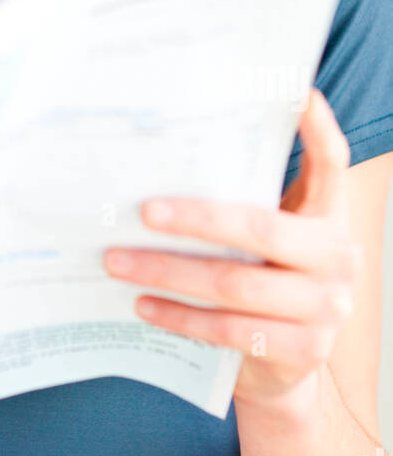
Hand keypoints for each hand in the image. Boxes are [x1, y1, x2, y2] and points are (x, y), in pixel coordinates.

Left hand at [103, 88, 360, 412]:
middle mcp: (337, 257)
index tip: (297, 92)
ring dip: (168, 272)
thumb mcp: (271, 230)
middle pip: (260, 228)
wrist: (288, 362)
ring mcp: (325, 308)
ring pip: (234, 283)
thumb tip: (168, 151)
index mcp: (330, 215)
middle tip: (142, 211)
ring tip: (118, 262)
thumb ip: (245, 196)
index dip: (319, 129)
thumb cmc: (265, 273)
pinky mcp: (302, 351)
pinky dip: (180, 316)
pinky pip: (229, 330)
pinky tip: (143, 304)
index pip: (332, 163)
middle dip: (194, 219)